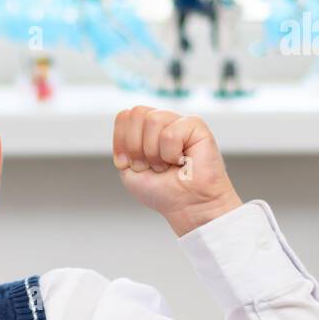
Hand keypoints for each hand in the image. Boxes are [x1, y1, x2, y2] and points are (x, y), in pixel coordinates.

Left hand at [111, 107, 241, 235]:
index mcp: (145, 129)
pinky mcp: (196, 126)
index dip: (122, 141)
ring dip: (154, 153)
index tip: (130, 164)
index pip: (124, 116)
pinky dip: (171, 153)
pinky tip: (182, 162)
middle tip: (150, 166)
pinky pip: (171, 133)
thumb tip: (126, 116)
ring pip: (153, 120)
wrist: (187, 206)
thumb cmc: (162, 190)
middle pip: (137, 113)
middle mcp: (163, 121)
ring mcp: (179, 122)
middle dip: (136, 147)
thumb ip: (122, 142)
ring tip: (166, 165)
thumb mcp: (128, 169)